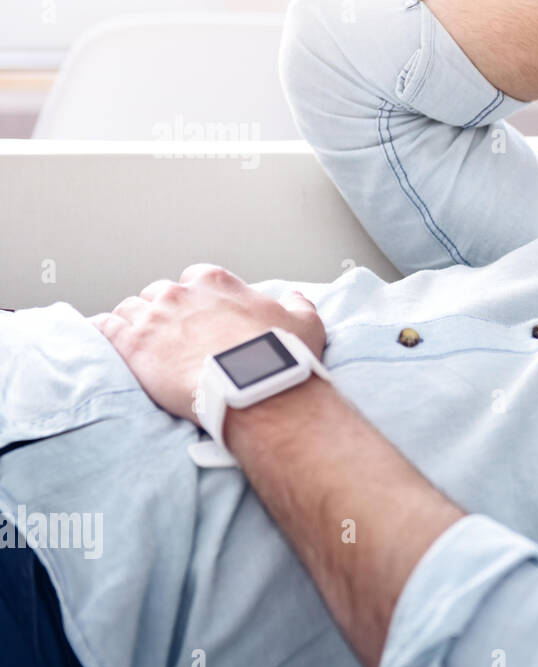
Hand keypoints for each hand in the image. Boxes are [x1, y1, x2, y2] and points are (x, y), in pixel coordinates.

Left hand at [89, 264, 325, 423]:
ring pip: (130, 309)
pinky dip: (104, 332)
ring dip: (136, 324)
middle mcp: (180, 292)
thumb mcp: (306, 323)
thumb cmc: (279, 357)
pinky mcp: (130, 343)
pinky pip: (103, 328)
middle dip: (165, 311)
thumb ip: (298, 305)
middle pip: (159, 293)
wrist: (253, 387)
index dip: (197, 299)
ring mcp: (152, 316)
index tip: (202, 316)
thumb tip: (296, 298)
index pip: (195, 279)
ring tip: (145, 346)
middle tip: (174, 337)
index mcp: (217, 282)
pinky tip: (108, 341)